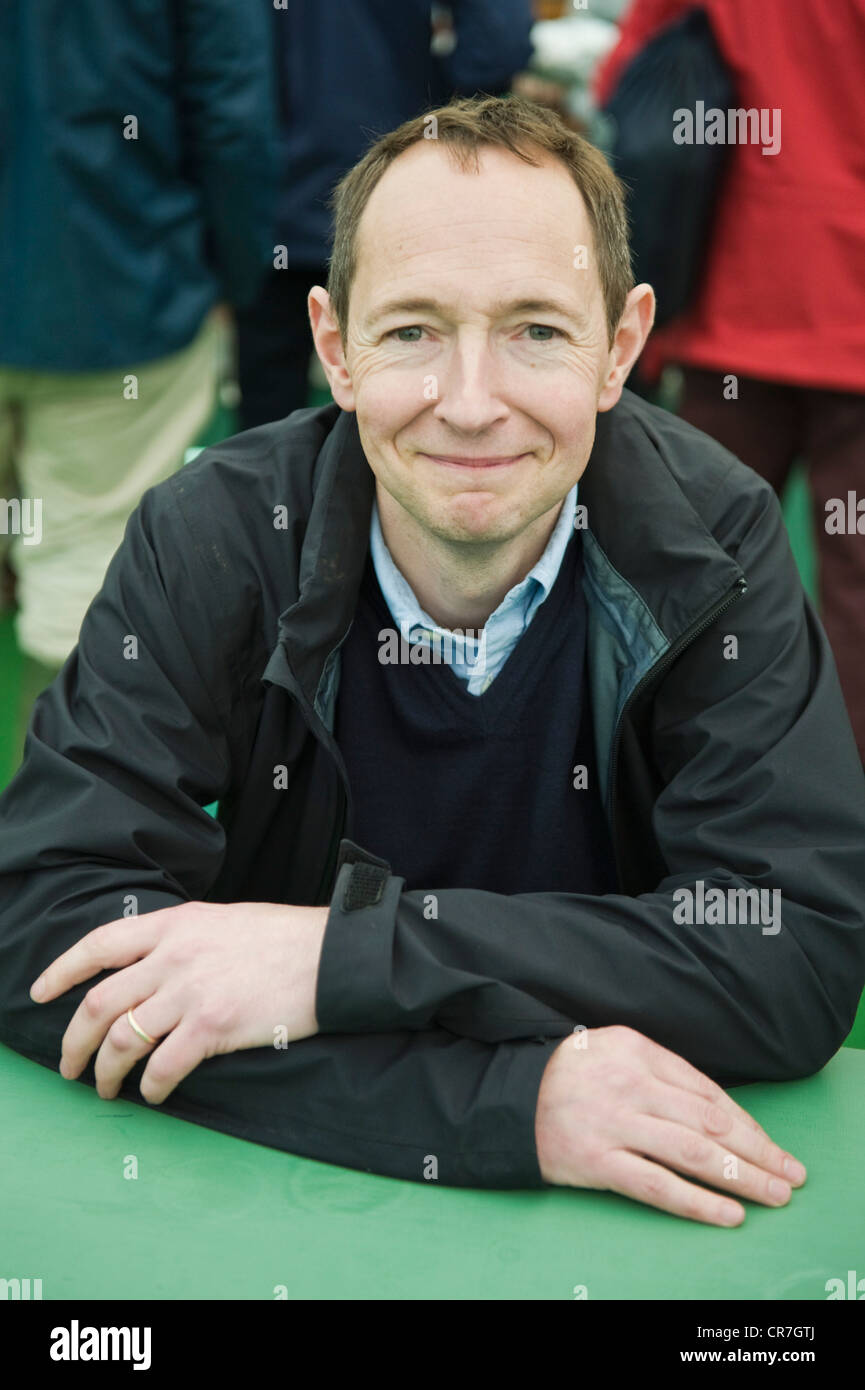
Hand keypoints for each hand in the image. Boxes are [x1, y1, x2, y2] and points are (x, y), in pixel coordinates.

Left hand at [29, 901, 328, 1104]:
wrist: (332, 954)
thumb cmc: (285, 939)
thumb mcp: (223, 921)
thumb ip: (183, 940)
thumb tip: (154, 970)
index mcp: (175, 924)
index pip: (100, 944)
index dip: (62, 971)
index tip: (40, 993)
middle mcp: (174, 955)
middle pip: (99, 1001)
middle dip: (74, 1040)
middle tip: (68, 1065)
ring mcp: (192, 991)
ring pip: (123, 1038)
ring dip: (106, 1071)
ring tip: (107, 1089)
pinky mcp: (214, 1026)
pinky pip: (163, 1066)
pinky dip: (149, 1087)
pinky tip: (152, 1094)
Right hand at [534, 1025, 806, 1225]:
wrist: (508, 1095)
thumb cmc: (571, 1075)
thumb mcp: (615, 1051)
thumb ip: (662, 1072)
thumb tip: (720, 1111)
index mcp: (640, 1052)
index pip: (708, 1092)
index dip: (748, 1123)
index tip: (772, 1148)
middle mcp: (631, 1085)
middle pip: (710, 1122)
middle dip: (757, 1151)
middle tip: (789, 1175)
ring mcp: (614, 1124)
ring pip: (692, 1152)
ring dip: (741, 1176)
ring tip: (772, 1195)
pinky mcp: (596, 1161)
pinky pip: (657, 1185)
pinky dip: (697, 1201)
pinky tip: (726, 1213)